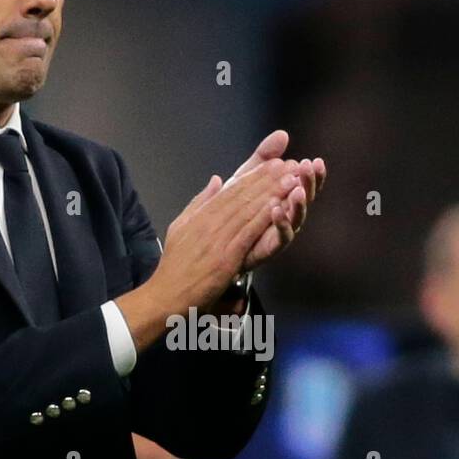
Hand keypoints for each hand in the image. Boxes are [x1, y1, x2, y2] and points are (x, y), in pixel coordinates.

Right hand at [117, 158, 299, 348]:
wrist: (167, 294)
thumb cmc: (175, 265)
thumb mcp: (180, 226)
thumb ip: (199, 203)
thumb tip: (215, 180)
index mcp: (201, 215)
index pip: (231, 191)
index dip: (254, 176)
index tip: (273, 164)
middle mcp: (209, 222)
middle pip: (243, 196)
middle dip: (268, 180)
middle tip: (289, 165)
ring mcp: (218, 239)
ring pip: (248, 211)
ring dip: (272, 194)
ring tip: (291, 180)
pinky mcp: (226, 257)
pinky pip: (248, 233)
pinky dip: (264, 218)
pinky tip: (279, 207)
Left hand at [227, 130, 324, 270]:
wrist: (215, 239)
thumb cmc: (236, 204)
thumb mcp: (248, 175)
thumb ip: (265, 156)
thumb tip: (283, 134)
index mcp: (286, 197)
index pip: (304, 183)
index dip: (313, 174)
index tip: (315, 161)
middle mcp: (288, 214)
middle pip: (305, 198)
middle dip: (309, 183)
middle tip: (310, 168)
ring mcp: (281, 231)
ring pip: (297, 217)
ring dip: (299, 203)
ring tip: (298, 189)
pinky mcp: (270, 246)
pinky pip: (281, 236)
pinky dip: (281, 222)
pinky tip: (277, 209)